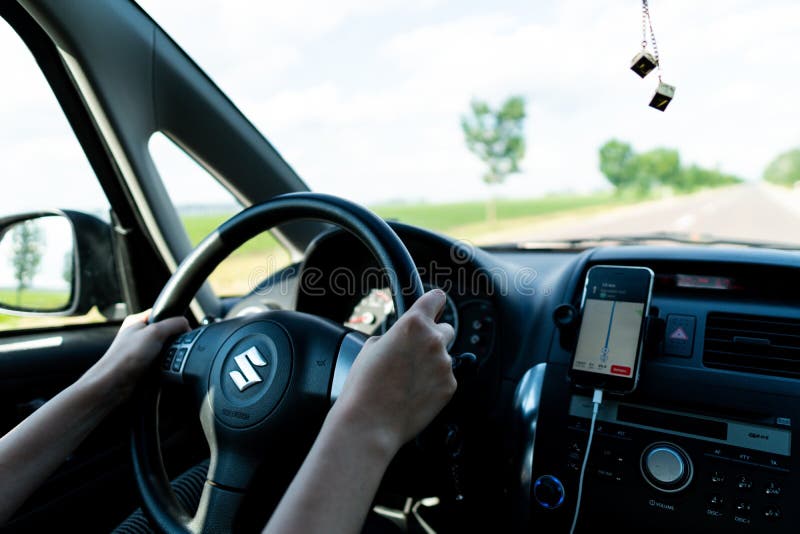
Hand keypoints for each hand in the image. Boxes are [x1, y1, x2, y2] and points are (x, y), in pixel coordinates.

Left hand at [83, 310, 189, 402]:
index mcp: (137, 322)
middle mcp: (139, 336)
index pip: (163, 315)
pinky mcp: (145, 367)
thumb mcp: (155, 332)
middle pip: (167, 334)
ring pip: (167, 350)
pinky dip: (167, 367)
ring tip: (168, 361)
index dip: (175, 321)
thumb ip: (174, 324)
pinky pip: (163, 364)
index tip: (184, 330)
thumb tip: (186, 324)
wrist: (114, 385)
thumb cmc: (125, 357)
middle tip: (175, 347)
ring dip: (171, 356)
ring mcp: (142, 352)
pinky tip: (164, 370)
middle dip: (174, 342)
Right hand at [333, 289, 456, 455]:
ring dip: (432, 364)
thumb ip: (394, 335)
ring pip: (444, 357)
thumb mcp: (371, 346)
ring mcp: (445, 364)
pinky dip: (434, 383)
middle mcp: (434, 340)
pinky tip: (414, 393)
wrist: (370, 422)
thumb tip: (402, 338)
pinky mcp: (450, 386)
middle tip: (414, 354)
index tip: (434, 306)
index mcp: (413, 324)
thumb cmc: (364, 386)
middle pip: (446, 329)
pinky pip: (446, 378)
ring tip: (407, 380)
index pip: (436, 298)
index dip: (434, 302)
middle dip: (433, 338)